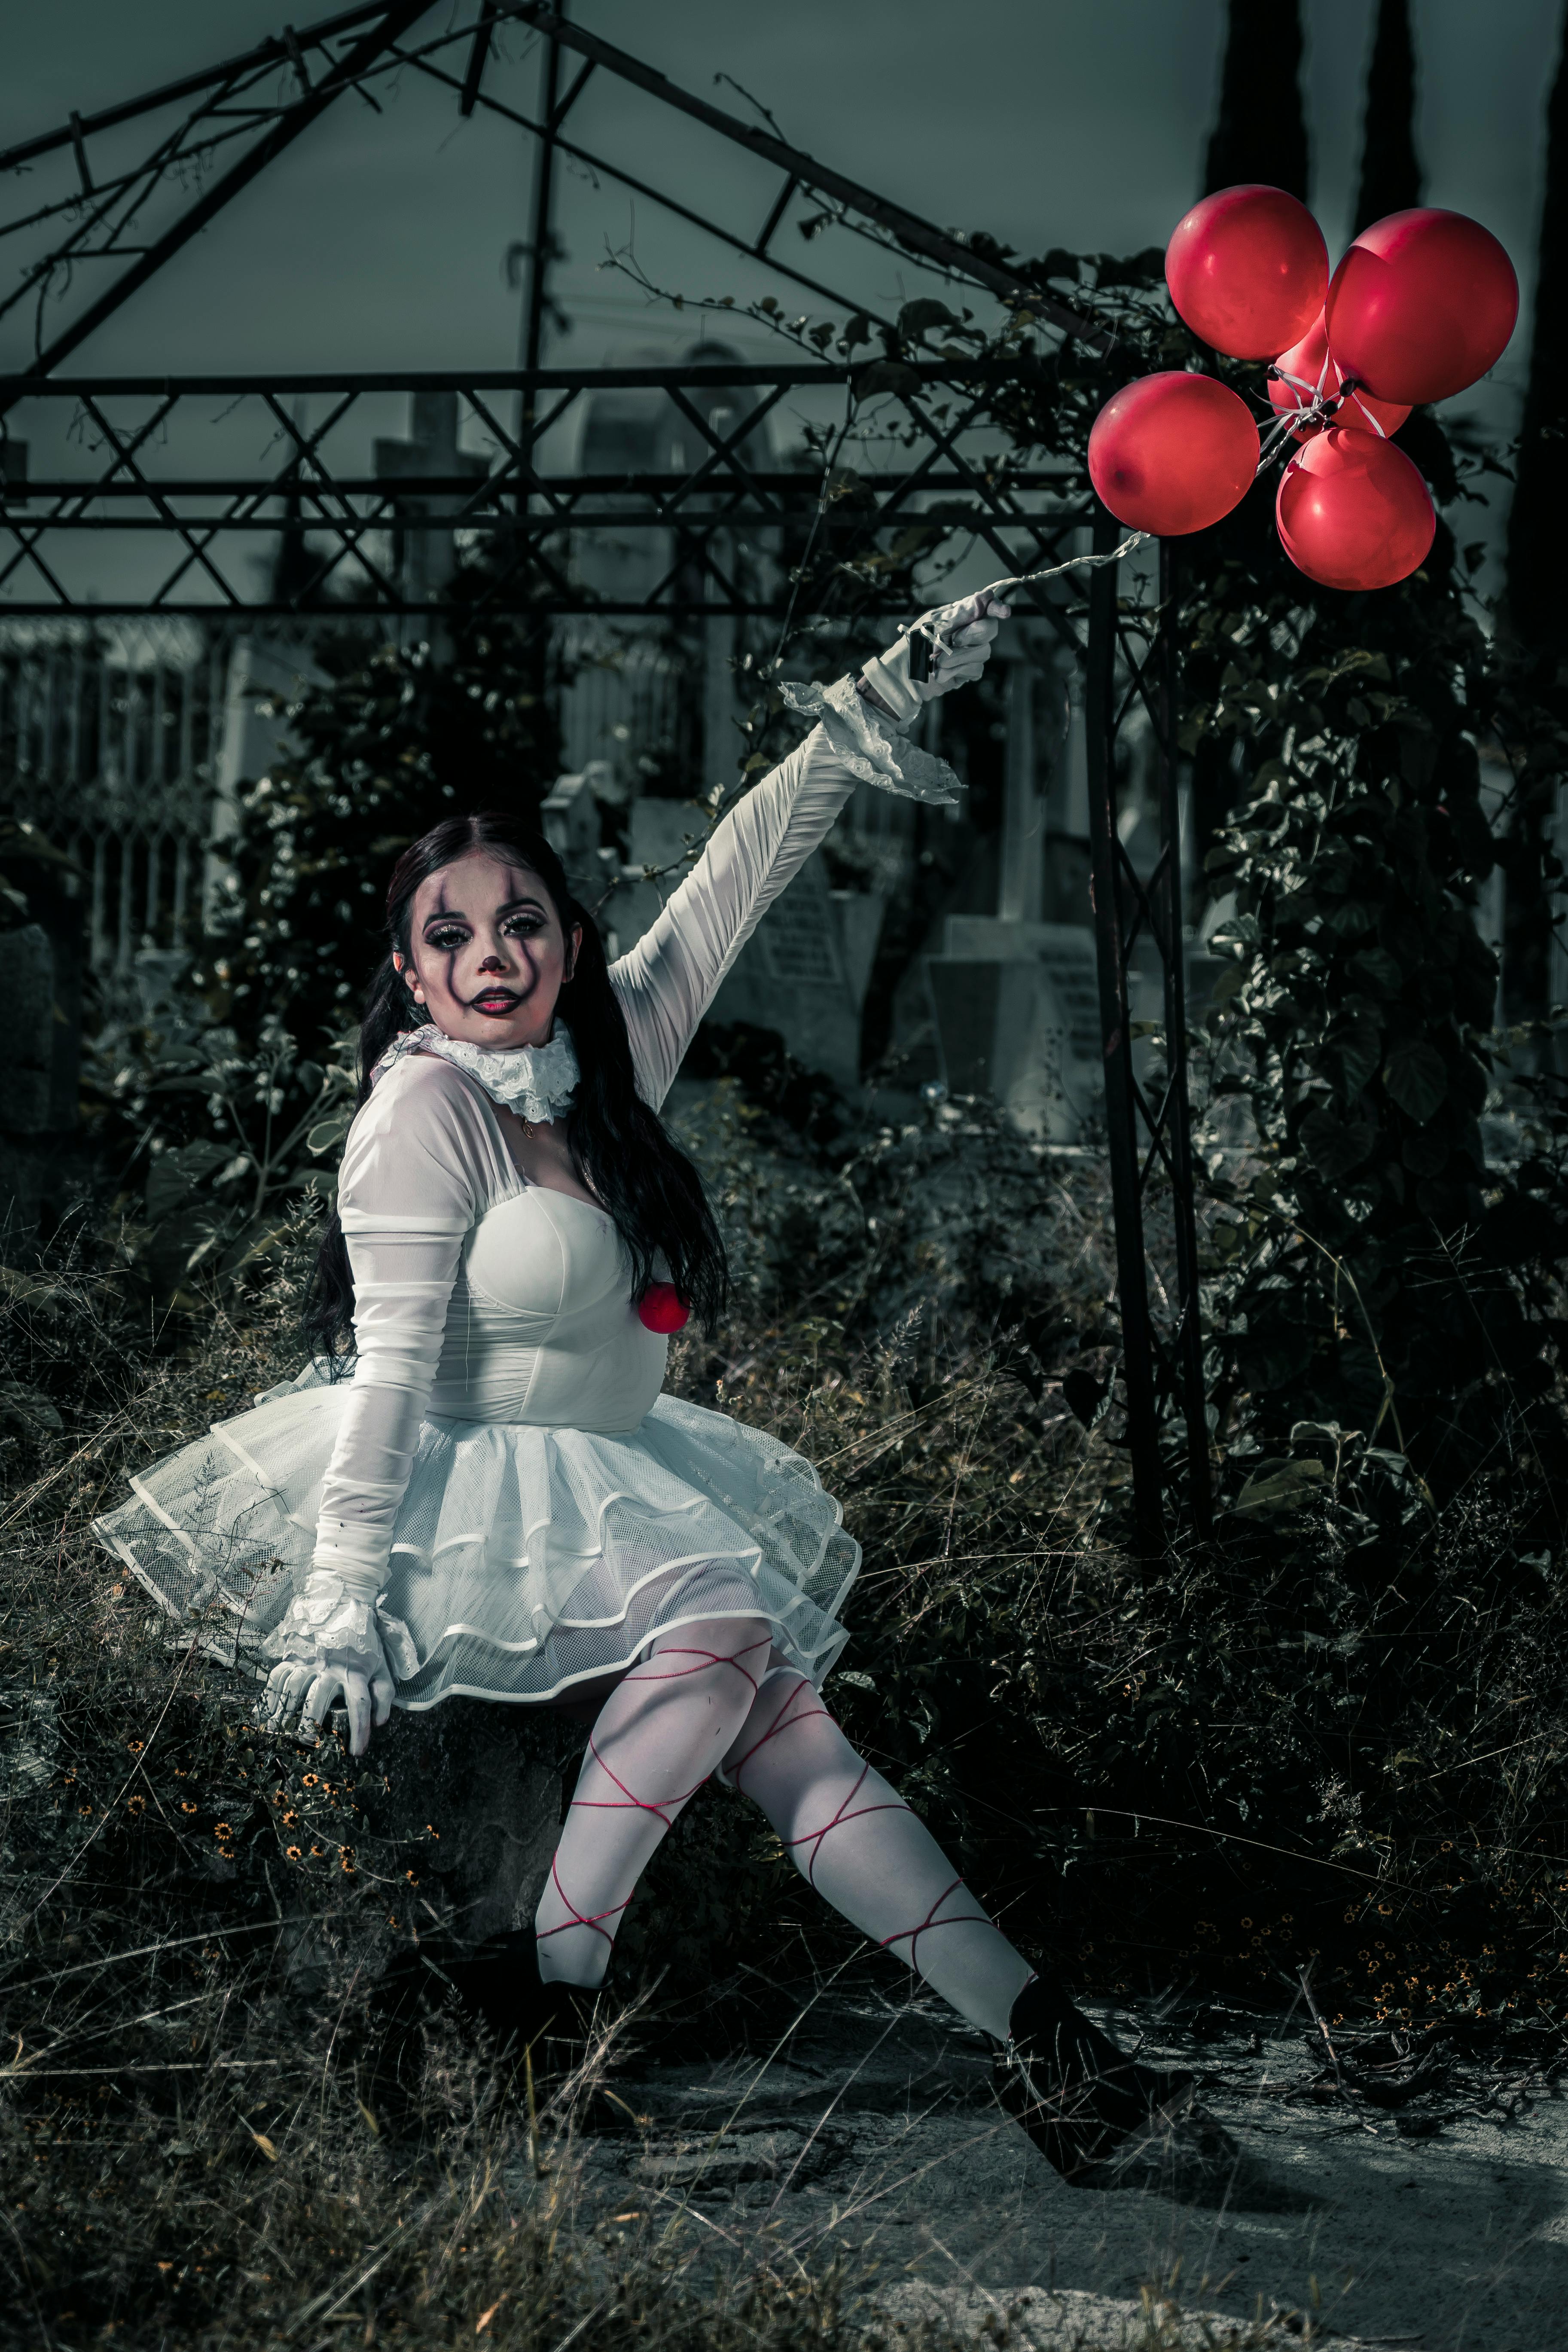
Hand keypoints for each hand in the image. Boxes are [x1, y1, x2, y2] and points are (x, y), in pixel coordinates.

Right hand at [262, 1576, 403, 1758]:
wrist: (346, 1600)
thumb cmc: (366, 1640)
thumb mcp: (382, 1664)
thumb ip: (384, 1694)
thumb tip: (379, 1723)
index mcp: (356, 1672)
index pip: (359, 1705)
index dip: (359, 1731)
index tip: (356, 1753)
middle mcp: (331, 1668)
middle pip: (318, 1699)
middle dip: (311, 1724)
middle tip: (307, 1744)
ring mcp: (309, 1660)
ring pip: (293, 1689)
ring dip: (285, 1713)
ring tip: (279, 1733)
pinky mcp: (294, 1654)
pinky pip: (277, 1676)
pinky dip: (268, 1696)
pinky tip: (262, 1715)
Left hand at [907, 589, 1013, 699]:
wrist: (904, 676)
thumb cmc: (914, 645)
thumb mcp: (933, 624)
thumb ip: (960, 614)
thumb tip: (983, 598)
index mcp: (961, 614)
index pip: (986, 606)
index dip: (997, 607)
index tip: (1003, 612)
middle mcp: (970, 631)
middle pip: (990, 628)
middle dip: (972, 634)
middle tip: (953, 640)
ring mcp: (971, 651)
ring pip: (983, 651)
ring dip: (958, 657)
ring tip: (937, 662)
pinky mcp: (969, 670)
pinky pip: (975, 669)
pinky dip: (956, 671)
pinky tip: (941, 673)